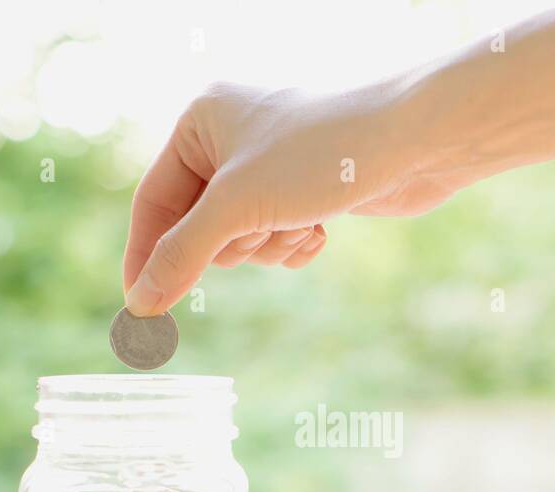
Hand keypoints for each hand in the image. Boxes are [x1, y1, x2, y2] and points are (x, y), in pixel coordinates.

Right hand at [122, 80, 455, 315]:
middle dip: (235, 243)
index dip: (146, 255)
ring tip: (301, 220)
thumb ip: (181, 256)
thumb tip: (139, 304)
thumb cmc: (321, 157)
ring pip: (242, 240)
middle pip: (198, 228)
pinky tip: (321, 228)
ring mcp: (271, 166)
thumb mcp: (236, 208)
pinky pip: (277, 239)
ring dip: (270, 245)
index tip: (139, 307)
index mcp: (201, 121)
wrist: (415, 143)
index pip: (153, 201)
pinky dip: (295, 244)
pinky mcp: (307, 191)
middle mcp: (231, 139)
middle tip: (262, 228)